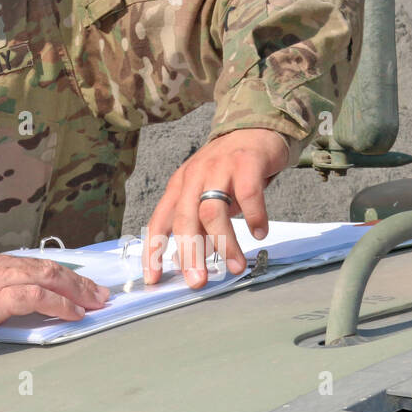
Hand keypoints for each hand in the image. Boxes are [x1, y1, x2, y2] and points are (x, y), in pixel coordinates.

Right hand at [0, 244, 109, 342]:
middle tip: (98, 290)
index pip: (25, 262)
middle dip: (74, 278)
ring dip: (76, 290)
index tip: (72, 281)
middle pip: (42, 265)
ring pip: (47, 276)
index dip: (52, 272)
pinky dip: (60, 304)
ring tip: (96, 302)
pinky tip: (74, 314)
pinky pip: (38, 297)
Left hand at [142, 128, 290, 289]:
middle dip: (189, 253)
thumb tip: (189, 261)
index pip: (159, 222)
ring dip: (224, 242)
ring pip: (213, 210)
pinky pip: (247, 193)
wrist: (255, 130)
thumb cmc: (228, 170)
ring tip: (235, 266)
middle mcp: (193, 176)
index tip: (154, 279)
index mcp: (178, 187)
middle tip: (198, 281)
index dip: (153, 251)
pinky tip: (259, 233)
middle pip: (184, 219)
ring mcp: (218, 167)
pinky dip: (253, 216)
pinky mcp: (245, 162)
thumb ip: (197, 223)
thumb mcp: (204, 194)